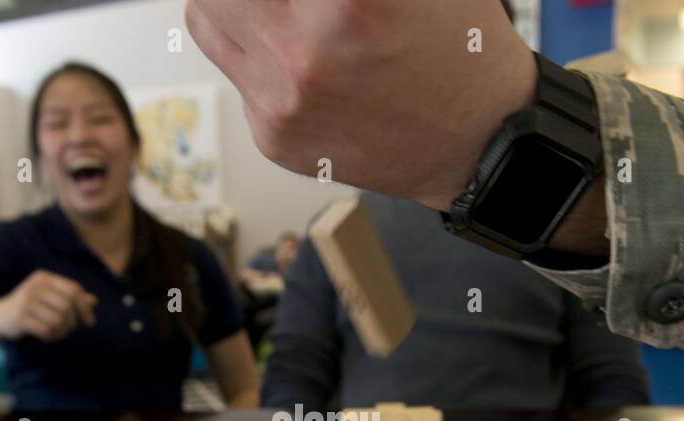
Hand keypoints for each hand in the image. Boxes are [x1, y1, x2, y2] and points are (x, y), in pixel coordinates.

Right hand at [0, 270, 96, 341]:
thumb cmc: (30, 308)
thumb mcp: (49, 299)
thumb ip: (70, 298)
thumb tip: (94, 301)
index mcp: (44, 278)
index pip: (74, 290)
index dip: (85, 307)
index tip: (90, 322)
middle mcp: (35, 286)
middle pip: (68, 305)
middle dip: (73, 322)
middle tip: (69, 330)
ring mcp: (26, 301)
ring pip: (59, 320)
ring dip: (62, 332)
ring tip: (56, 333)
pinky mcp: (20, 317)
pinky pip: (47, 330)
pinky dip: (51, 337)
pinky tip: (46, 337)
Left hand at [186, 0, 536, 209]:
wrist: (476, 144)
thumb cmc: (458, 47)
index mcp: (345, 0)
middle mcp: (302, 52)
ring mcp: (282, 100)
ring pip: (207, 20)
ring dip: (235, 4)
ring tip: (285, 10)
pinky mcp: (274, 137)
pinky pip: (238, 75)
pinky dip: (261, 58)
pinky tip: (312, 63)